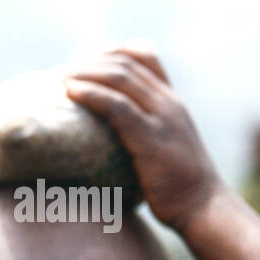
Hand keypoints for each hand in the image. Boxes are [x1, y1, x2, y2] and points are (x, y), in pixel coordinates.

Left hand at [64, 44, 227, 233]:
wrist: (202, 206)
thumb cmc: (176, 184)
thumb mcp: (164, 147)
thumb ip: (143, 132)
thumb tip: (105, 136)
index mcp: (172, 101)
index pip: (143, 56)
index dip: (108, 54)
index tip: (80, 63)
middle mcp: (169, 102)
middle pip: (125, 64)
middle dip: (88, 63)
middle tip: (58, 73)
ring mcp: (162, 118)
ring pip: (121, 78)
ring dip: (84, 73)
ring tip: (56, 79)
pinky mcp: (151, 138)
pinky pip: (118, 107)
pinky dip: (91, 95)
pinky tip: (69, 93)